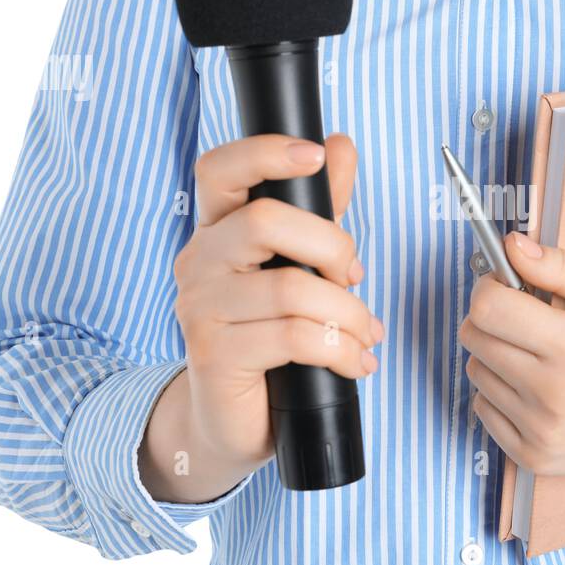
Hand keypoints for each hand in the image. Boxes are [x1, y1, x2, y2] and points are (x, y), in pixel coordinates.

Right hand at [140, 133, 382, 502]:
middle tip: (356, 277)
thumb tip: (341, 144)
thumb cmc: (269, 337)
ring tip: (366, 335)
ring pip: (291, 287)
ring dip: (348, 314)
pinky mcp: (215, 353)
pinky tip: (355, 362)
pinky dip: (341, 350)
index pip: (220, 170)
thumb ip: (319, 209)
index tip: (316, 156)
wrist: (232, 421)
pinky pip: (293, 338)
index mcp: (217, 230)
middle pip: (266, 221)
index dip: (265, 153)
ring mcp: (200, 307)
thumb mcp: (299, 265)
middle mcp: (198, 260)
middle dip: (333, 246)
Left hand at [460, 233, 564, 479]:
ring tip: (538, 355)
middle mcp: (554, 395)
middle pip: (475, 339)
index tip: (504, 285)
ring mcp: (542, 431)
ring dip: (496, 356)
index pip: (488, 309)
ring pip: (476, 373)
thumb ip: (562, 266)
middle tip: (525, 318)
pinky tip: (535, 387)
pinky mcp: (534, 457)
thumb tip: (511, 247)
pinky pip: (482, 410)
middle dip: (491, 318)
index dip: (489, 288)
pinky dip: (499, 393)